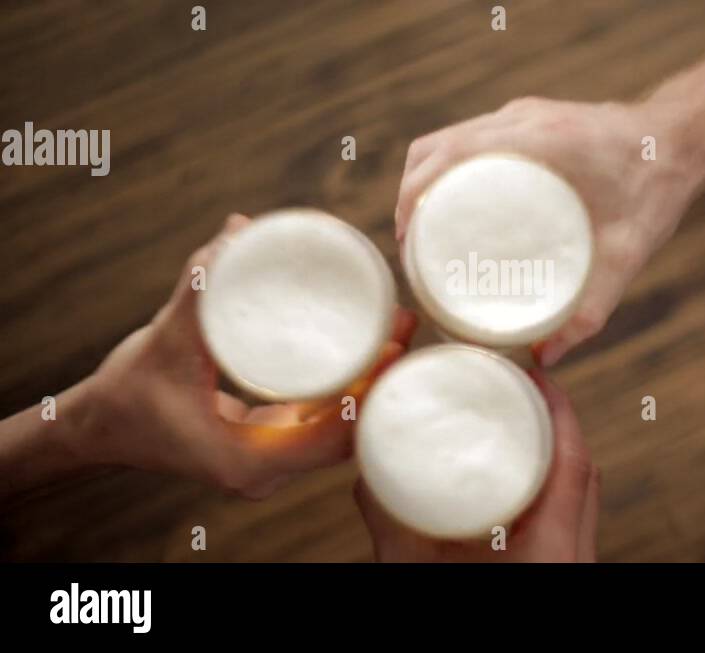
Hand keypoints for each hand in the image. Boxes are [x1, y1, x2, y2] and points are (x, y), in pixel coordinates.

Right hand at [75, 214, 416, 498]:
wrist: (98, 427)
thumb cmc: (127, 394)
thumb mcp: (165, 340)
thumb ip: (199, 289)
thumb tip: (239, 229)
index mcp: (246, 460)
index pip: (334, 435)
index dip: (370, 391)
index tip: (394, 345)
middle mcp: (265, 471)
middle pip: (346, 431)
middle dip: (380, 380)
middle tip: (402, 323)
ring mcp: (268, 461)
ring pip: (337, 428)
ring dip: (367, 383)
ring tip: (393, 330)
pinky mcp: (266, 446)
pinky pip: (319, 423)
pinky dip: (343, 391)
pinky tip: (364, 353)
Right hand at [354, 370, 599, 561]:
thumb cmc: (458, 624)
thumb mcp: (415, 572)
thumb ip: (391, 524)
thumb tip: (365, 473)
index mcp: (551, 551)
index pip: (573, 464)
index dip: (560, 411)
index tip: (536, 375)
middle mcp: (573, 556)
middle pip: (583, 472)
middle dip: (557, 423)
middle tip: (521, 390)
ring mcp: (571, 564)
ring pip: (579, 496)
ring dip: (556, 454)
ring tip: (521, 424)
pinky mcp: (559, 569)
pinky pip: (568, 518)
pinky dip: (549, 487)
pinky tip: (520, 480)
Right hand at [395, 97, 704, 364]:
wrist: (683, 139)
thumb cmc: (658, 189)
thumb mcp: (628, 253)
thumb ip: (591, 309)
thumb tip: (545, 357)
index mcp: (538, 140)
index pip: (448, 156)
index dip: (412, 196)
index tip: (406, 242)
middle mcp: (522, 119)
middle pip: (433, 148)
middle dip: (408, 195)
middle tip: (411, 249)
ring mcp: (522, 114)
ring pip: (445, 139)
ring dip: (423, 181)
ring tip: (420, 232)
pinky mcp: (527, 119)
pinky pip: (468, 138)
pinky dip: (447, 169)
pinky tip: (452, 208)